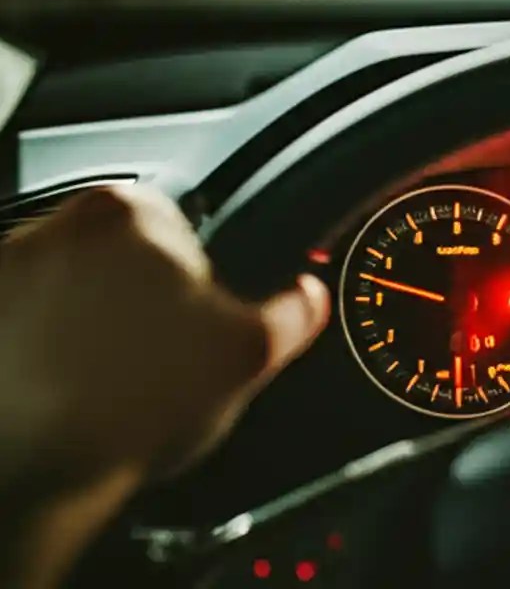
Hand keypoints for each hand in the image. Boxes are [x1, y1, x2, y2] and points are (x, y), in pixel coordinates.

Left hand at [0, 184, 327, 587]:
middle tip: (155, 362)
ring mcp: (5, 272)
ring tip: (105, 385)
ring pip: (69, 296)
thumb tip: (310, 296)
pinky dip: (40, 354)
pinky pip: (23, 328)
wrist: (30, 468)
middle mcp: (53, 226)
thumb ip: (292, 313)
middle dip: (140, 304)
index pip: (184, 232)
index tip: (195, 329)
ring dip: (86, 330)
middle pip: (122, 260)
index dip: (200, 287)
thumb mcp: (248, 355)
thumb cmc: (132, 403)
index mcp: (129, 212)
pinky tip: (63, 393)